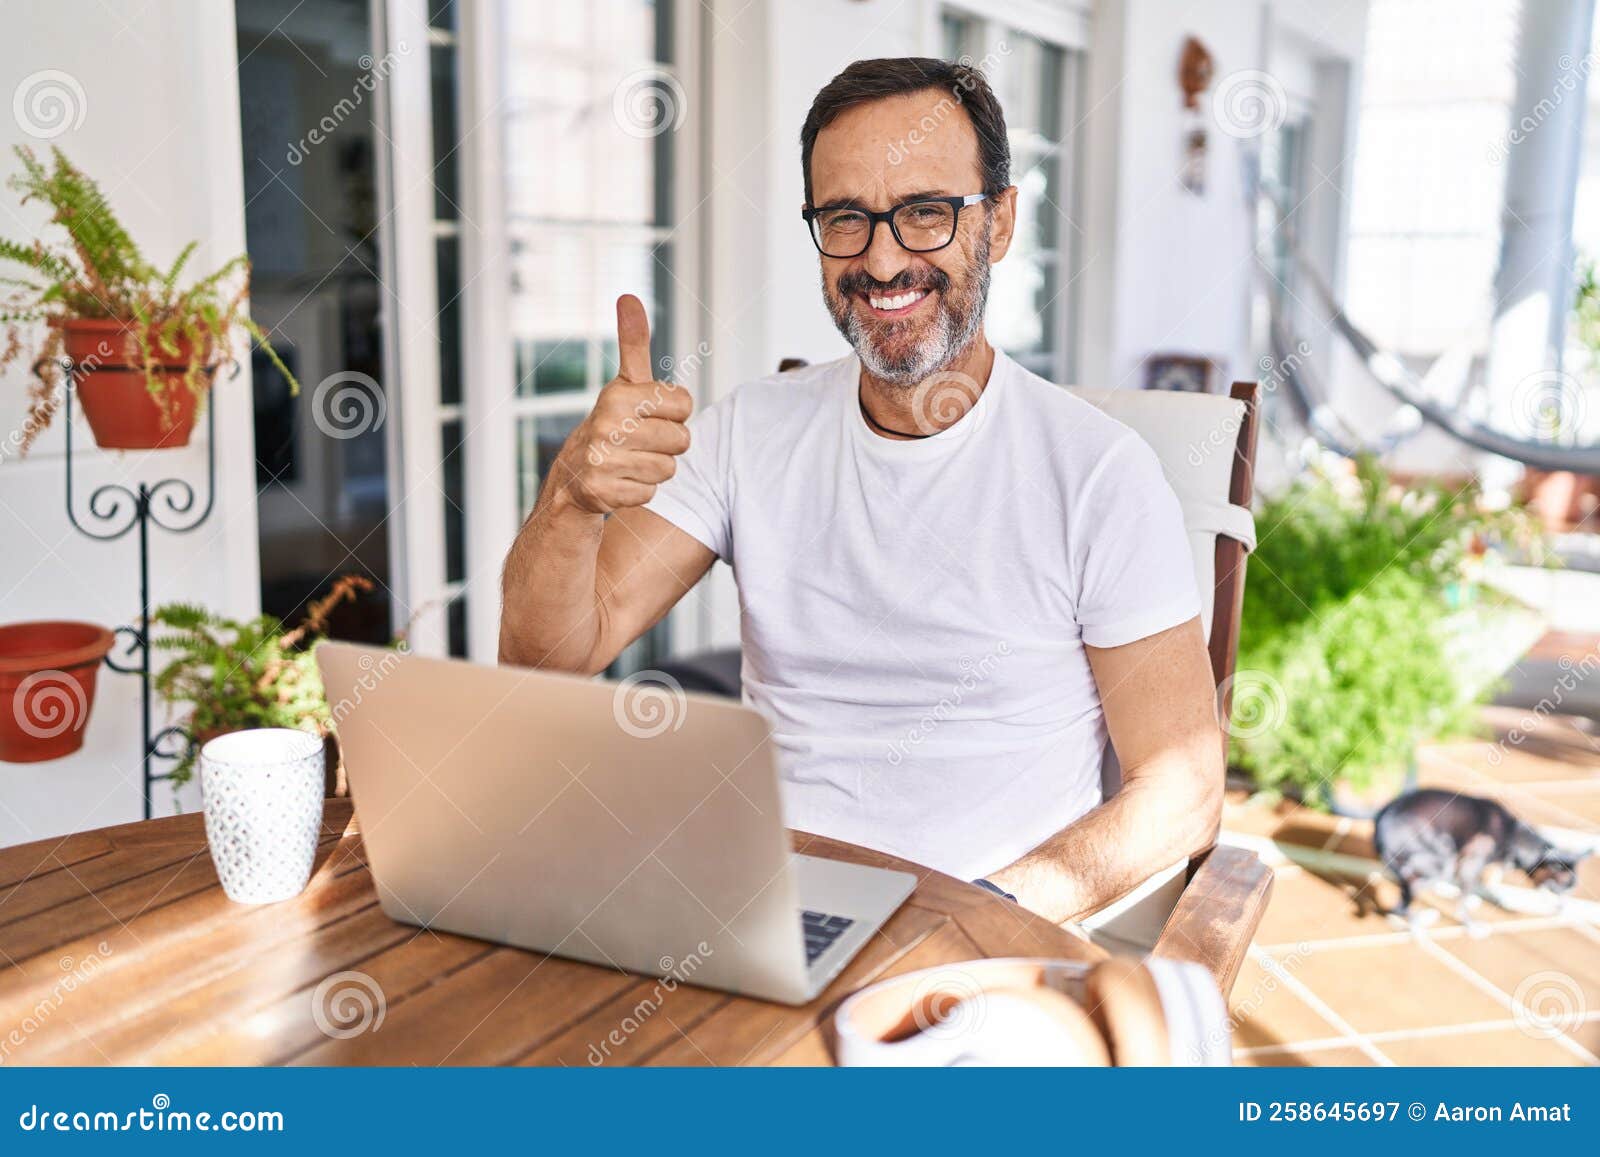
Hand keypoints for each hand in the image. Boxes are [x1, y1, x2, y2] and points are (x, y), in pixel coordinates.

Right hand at [546, 294, 692, 514]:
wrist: (573, 476)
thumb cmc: (612, 424)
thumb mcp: (624, 384)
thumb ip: (633, 343)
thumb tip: (628, 296)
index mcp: (618, 396)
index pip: (684, 404)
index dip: (675, 413)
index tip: (651, 415)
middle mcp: (607, 426)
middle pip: (681, 440)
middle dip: (667, 444)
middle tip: (641, 442)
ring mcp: (602, 461)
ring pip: (668, 469)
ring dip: (654, 469)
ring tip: (630, 461)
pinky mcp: (603, 492)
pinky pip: (651, 493)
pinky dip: (640, 490)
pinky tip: (621, 481)